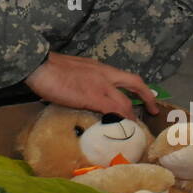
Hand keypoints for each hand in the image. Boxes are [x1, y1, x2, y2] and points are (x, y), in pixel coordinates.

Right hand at [24, 52, 158, 117]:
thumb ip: (84, 80)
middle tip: (153, 109)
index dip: (137, 87)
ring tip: (136, 128)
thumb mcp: (74, 71)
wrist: (40, 65)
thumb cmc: (50, 68)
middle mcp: (104, 74)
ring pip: (125, 101)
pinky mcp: (92, 97)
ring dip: (132, 115)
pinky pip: (112, 110)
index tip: (142, 96)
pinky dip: (120, 119)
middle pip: (135, 83)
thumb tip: (83, 93)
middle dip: (147, 97)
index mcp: (99, 67)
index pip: (124, 76)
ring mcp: (100, 85)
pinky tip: (122, 128)